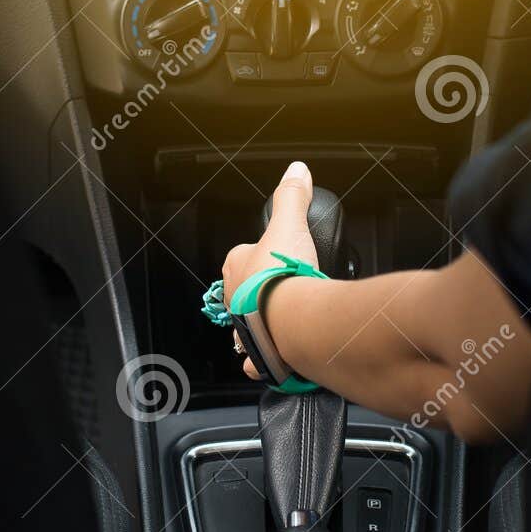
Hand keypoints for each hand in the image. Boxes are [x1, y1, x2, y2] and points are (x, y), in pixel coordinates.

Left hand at [222, 161, 318, 378]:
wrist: (292, 320)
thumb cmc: (284, 274)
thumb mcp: (288, 224)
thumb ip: (291, 196)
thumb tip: (297, 171)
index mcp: (236, 266)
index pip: (241, 256)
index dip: (259, 255)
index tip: (276, 256)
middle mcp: (233, 299)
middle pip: (243, 291)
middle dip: (258, 291)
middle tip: (282, 289)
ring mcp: (245, 328)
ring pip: (248, 324)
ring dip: (261, 323)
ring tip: (283, 321)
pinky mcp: (260, 355)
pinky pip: (258, 358)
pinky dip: (265, 359)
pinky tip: (279, 356)